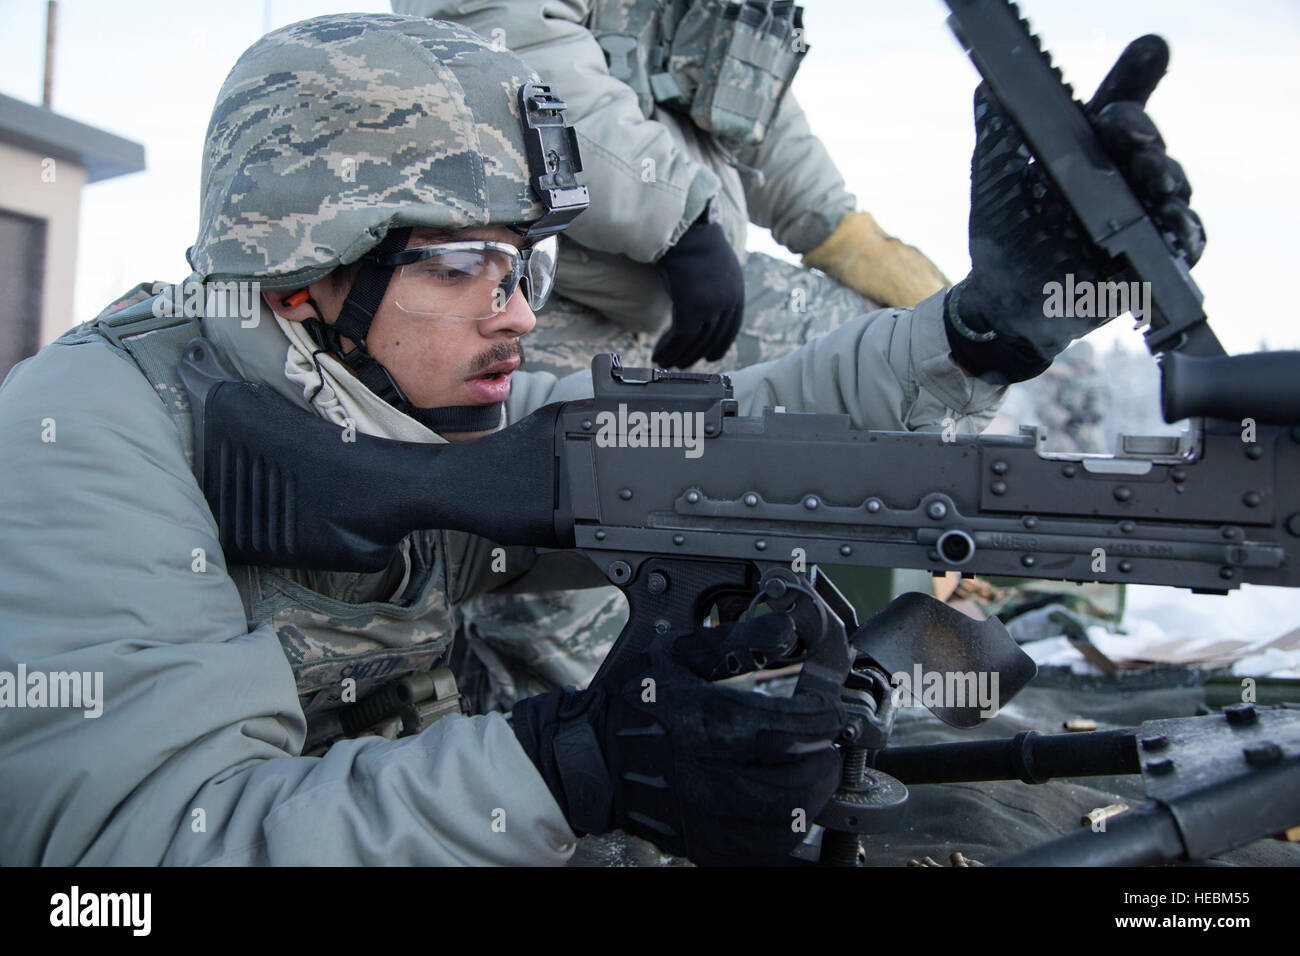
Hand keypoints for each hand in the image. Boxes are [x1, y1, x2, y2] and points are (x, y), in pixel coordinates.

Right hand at [509, 613, 845, 865]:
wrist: (588, 755)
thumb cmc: (631, 701)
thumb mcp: (675, 653)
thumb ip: (734, 640)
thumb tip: (783, 628)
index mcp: (698, 723)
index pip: (780, 730)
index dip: (820, 721)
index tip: (832, 713)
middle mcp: (701, 777)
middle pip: (789, 787)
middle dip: (823, 766)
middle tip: (829, 748)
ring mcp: (700, 818)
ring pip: (779, 826)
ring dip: (809, 801)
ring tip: (812, 775)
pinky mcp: (700, 846)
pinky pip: (758, 853)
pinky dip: (784, 835)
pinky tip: (786, 809)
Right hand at [652, 218, 744, 367]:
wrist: (683, 231)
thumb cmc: (693, 244)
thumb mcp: (715, 265)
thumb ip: (715, 287)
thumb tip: (704, 307)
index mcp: (737, 291)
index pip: (731, 328)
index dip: (720, 345)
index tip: (710, 357)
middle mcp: (727, 302)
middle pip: (712, 339)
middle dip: (694, 355)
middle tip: (680, 364)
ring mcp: (711, 307)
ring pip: (695, 342)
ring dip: (677, 356)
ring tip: (664, 362)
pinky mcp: (692, 310)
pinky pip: (680, 338)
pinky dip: (668, 349)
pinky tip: (658, 354)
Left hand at [946, 35, 1204, 382]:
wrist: (1003, 300)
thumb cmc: (1002, 234)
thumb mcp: (995, 179)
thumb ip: (997, 133)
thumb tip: (988, 87)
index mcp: (1090, 151)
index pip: (1119, 109)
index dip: (1136, 79)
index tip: (1142, 63)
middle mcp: (1123, 178)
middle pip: (1151, 148)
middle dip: (1147, 140)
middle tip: (1134, 140)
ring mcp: (1142, 218)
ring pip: (1174, 192)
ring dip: (1169, 183)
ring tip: (1157, 185)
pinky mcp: (1152, 260)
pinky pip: (1184, 244)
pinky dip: (1185, 235)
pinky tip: (1174, 230)